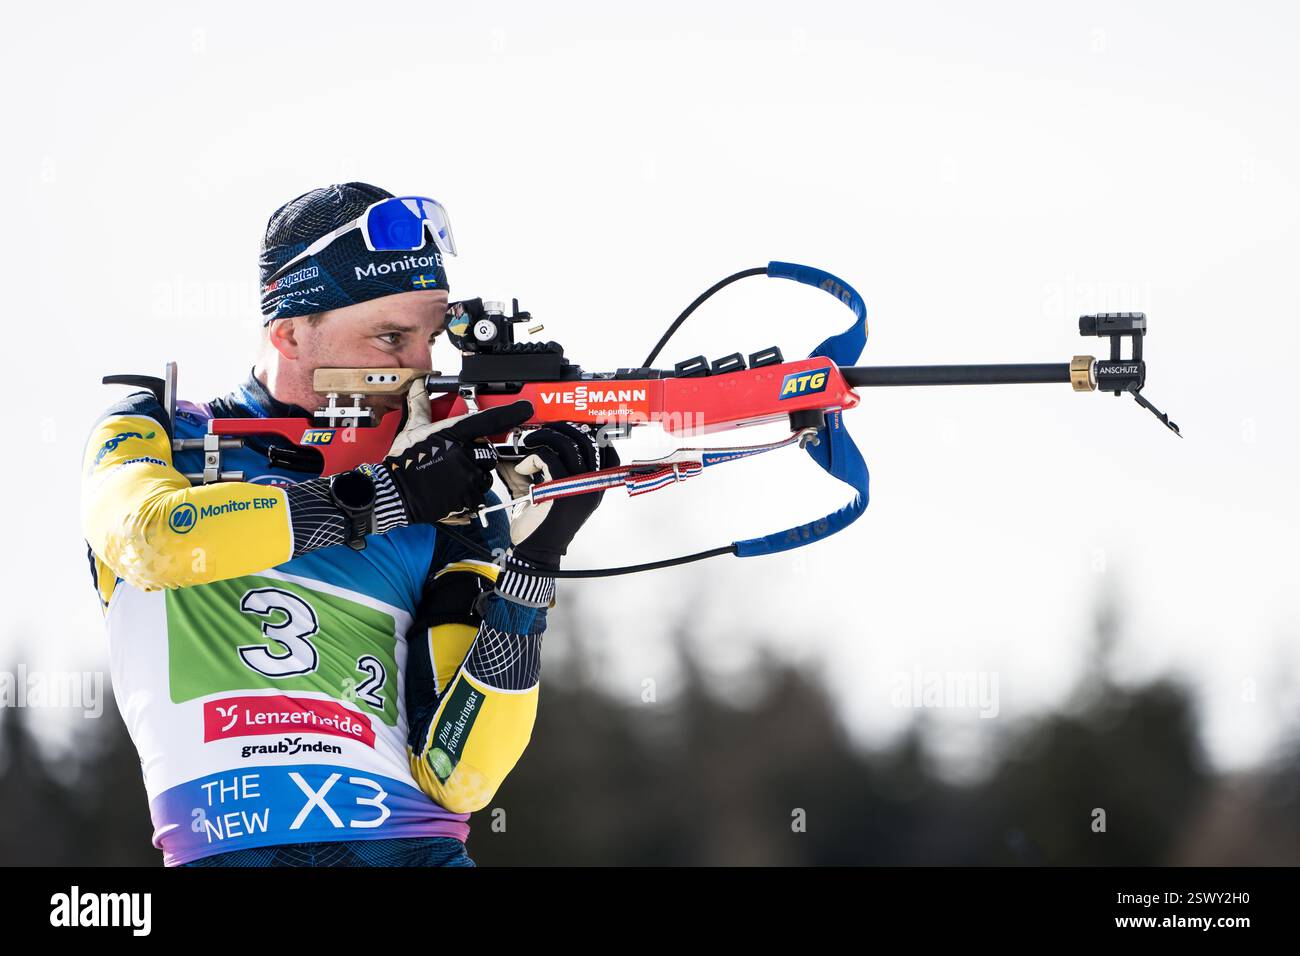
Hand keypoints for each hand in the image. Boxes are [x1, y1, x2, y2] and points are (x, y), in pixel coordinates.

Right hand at [377, 382, 531, 526]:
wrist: (393, 493)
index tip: (526, 408)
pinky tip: (452, 490)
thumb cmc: (403, 461)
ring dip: (474, 476)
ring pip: (485, 475)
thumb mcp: (412, 430)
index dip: (510, 413)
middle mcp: (465, 455)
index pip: (489, 420)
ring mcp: (467, 478)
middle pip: (488, 452)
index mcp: (454, 434)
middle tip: (458, 459)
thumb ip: (422, 407)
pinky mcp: (466, 499)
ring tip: (452, 476)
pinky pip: (479, 495)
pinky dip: (469, 494)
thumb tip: (420, 386)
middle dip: (477, 455)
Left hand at [499, 422, 619, 567]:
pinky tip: (521, 469)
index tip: (572, 428)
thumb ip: (538, 470)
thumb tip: (518, 449)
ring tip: (529, 443)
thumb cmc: (539, 526)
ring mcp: (579, 488)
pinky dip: (531, 458)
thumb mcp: (545, 494)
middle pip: (588, 441)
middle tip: (543, 431)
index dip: (594, 437)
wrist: (534, 553)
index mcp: (594, 489)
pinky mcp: (560, 490)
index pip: (610, 455)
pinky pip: (548, 459)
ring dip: (545, 437)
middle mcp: (592, 487)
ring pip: (568, 445)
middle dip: (563, 429)